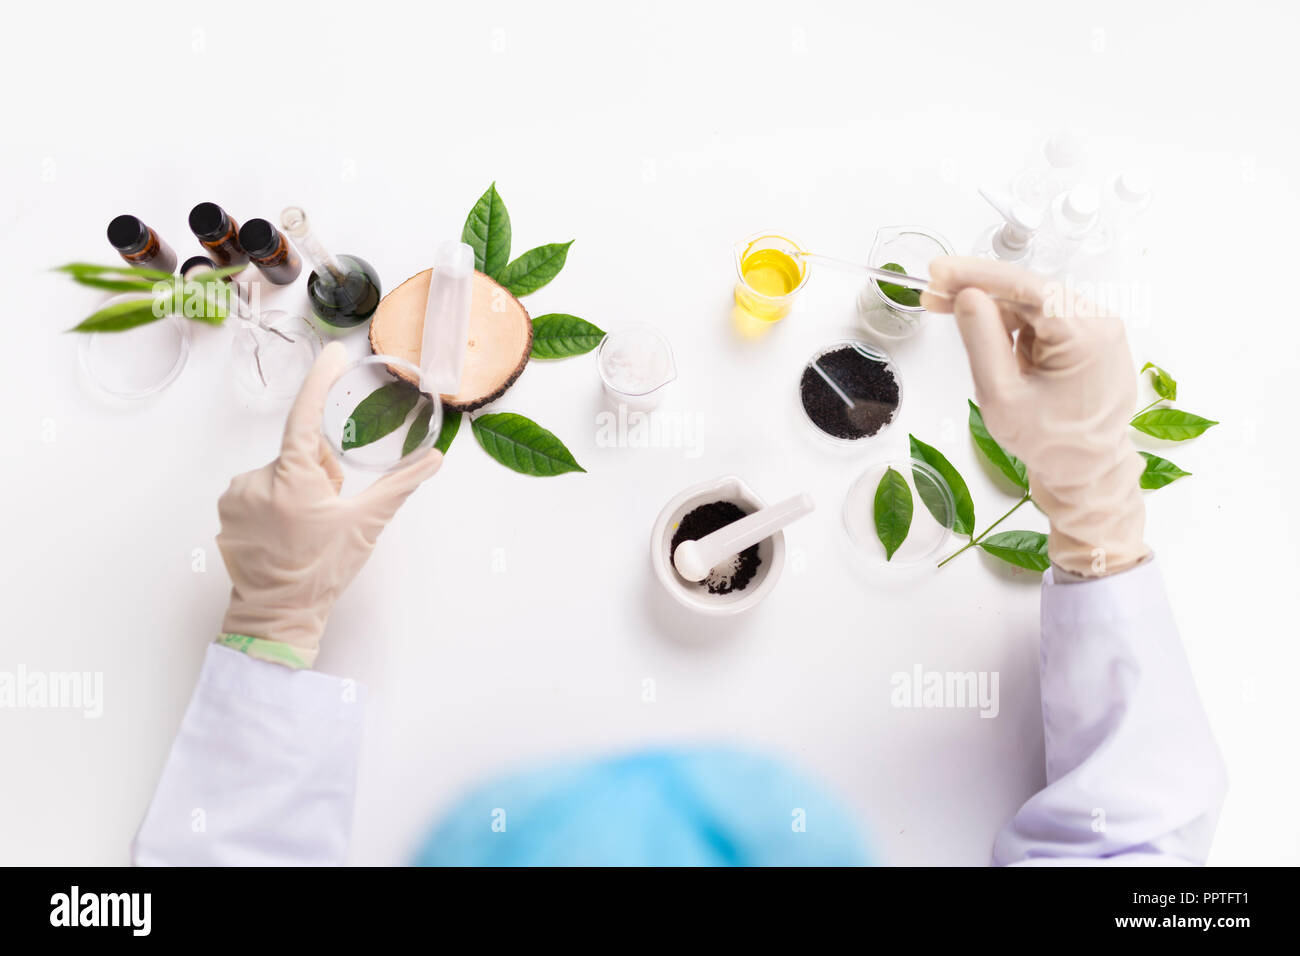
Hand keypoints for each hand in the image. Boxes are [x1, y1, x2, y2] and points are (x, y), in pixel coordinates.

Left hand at [216, 343, 441, 665]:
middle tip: (329, 512)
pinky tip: (287, 533)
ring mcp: (237, 496)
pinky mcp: (228, 512)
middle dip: (321, 473)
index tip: (334, 353)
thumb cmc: (319, 573)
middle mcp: (257, 478)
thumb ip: (400, 486)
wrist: (277, 617)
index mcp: (291, 477)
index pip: (306, 414)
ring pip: (282, 472)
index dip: (322, 379)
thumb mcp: (366, 526)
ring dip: (299, 489)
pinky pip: (261, 489)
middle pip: (301, 452)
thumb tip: (435, 459)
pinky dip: (278, 502)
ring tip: (307, 529)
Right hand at [921, 257, 1146, 576]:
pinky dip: (1016, 328)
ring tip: (970, 340)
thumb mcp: (1001, 395)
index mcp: (1085, 334)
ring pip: (1034, 305)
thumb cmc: (1048, 443)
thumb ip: (981, 340)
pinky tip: (1001, 352)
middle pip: (1028, 292)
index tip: (938, 272)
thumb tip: (967, 295)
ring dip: (996, 315)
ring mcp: (1101, 330)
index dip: (976, 274)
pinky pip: (1046, 321)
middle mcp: (1100, 323)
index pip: (1024, 287)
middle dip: (979, 294)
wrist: (1089, 473)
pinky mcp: (1094, 339)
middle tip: (933, 296)